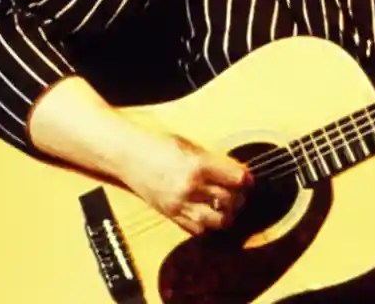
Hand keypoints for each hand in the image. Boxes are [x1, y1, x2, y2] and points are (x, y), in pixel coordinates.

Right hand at [117, 132, 252, 235]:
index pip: (238, 179)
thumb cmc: (158, 144)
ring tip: (224, 204)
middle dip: (239, 197)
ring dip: (226, 214)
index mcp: (199, 165)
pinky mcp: (171, 215)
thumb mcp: (191, 145)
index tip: (246, 178)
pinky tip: (207, 213)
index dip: (246, 179)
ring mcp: (180, 204)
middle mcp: (191, 187)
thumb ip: (214, 161)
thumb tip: (237, 174)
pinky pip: (198, 229)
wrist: (127, 155)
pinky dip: (208, 224)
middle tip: (237, 191)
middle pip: (231, 201)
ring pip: (218, 221)